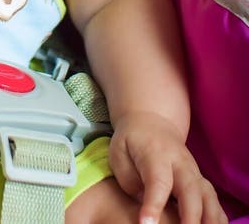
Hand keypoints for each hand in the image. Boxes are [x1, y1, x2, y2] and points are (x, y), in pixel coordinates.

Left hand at [109, 112, 226, 223]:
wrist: (151, 121)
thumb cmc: (131, 141)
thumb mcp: (118, 153)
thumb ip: (128, 179)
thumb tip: (143, 202)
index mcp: (156, 154)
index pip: (158, 181)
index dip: (154, 204)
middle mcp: (179, 162)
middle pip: (190, 189)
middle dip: (190, 215)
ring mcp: (194, 170)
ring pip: (208, 195)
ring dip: (210, 218)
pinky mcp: (201, 180)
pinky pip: (214, 200)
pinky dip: (217, 216)